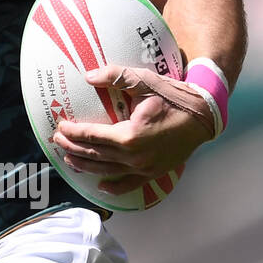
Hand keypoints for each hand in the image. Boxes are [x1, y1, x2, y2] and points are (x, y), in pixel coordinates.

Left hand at [51, 65, 213, 193]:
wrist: (205, 116)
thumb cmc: (173, 97)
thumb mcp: (144, 81)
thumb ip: (116, 77)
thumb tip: (88, 75)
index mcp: (130, 135)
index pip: (92, 135)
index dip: (73, 132)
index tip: (60, 126)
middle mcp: (135, 156)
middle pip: (95, 154)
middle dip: (73, 147)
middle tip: (57, 139)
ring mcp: (145, 168)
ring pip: (107, 170)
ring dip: (85, 165)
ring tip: (68, 159)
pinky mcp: (154, 173)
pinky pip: (130, 184)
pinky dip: (114, 187)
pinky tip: (102, 186)